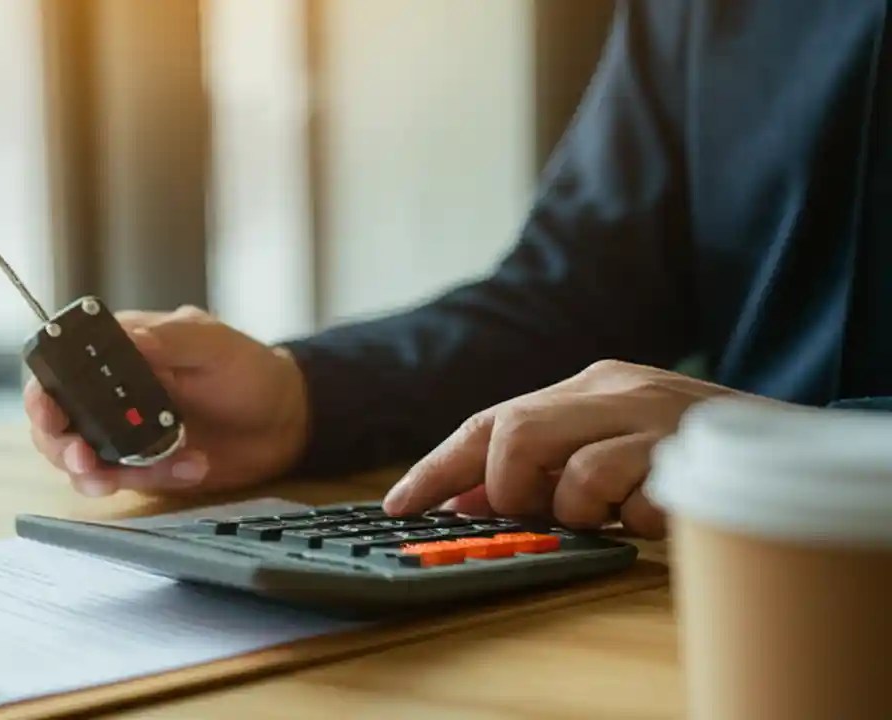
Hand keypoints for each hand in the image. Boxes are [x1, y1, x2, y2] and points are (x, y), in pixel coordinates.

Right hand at [24, 305, 309, 497]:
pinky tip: (192, 465)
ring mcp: (126, 433)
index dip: (43, 391)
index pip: (61, 368)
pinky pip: (127, 482)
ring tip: (115, 478)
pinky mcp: (145, 467)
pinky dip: (152, 480)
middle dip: (60, 444)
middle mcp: (113, 393)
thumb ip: (170, 340)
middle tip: (82, 457)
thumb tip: (131, 336)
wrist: (287, 421)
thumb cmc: (250, 370)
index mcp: (122, 350)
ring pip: (83, 460)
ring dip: (96, 472)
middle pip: (58, 422)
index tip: (46, 412)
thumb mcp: (214, 345)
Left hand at [381, 360, 766, 537]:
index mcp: (584, 384)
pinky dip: (633, 522)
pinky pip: (635, 505)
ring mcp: (655, 419)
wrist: (788, 442)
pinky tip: (655, 511)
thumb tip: (463, 503)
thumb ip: (540, 464)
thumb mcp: (606, 444)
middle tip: (534, 513)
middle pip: (514, 436)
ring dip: (578, 512)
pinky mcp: (691, 455)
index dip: (437, 467)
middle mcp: (613, 389)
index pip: (488, 421)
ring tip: (611, 511)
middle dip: (509, 492)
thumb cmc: (680, 450)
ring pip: (572, 474)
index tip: (398, 505)